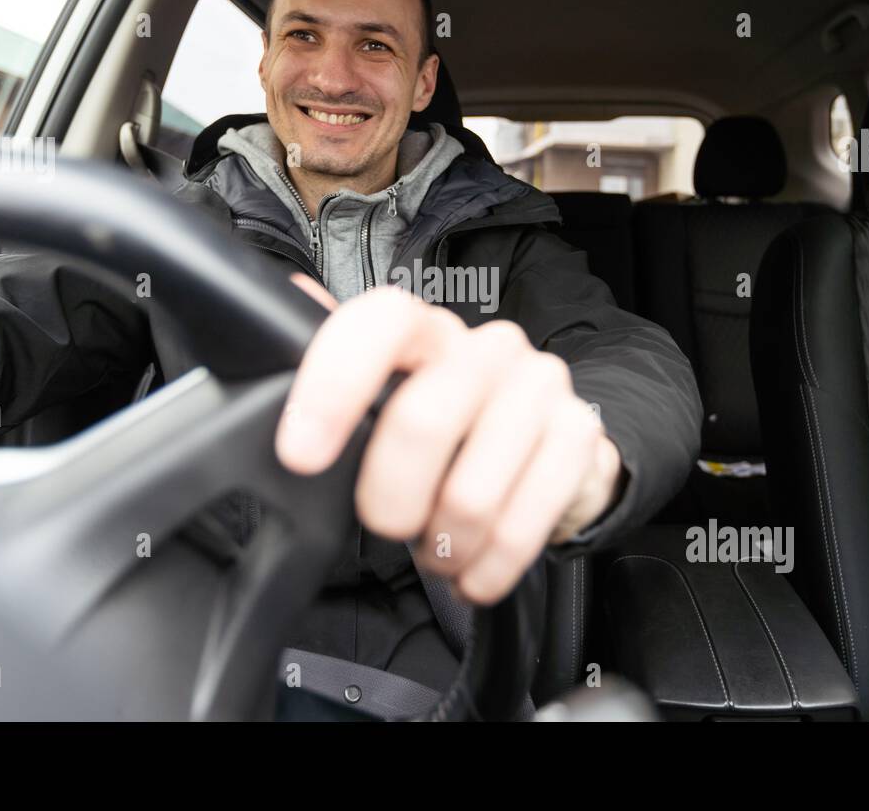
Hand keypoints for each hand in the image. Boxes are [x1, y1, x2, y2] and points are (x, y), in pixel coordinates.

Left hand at [276, 277, 622, 604]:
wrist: (544, 446)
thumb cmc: (451, 425)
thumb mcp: (386, 394)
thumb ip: (339, 362)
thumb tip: (289, 300)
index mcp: (427, 331)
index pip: (382, 323)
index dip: (335, 386)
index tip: (302, 454)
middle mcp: (489, 348)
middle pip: (423, 422)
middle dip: (389, 500)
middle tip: (387, 523)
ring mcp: (541, 387)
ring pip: (471, 495)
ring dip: (442, 544)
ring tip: (436, 545)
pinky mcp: (579, 435)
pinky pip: (520, 528)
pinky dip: (485, 568)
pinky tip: (472, 569)